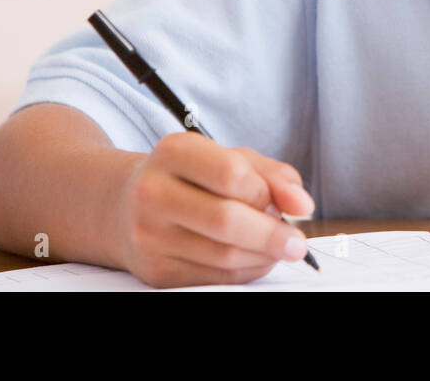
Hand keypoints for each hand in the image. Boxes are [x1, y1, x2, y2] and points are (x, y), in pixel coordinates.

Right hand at [115, 132, 314, 287]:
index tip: (286, 204)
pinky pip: (214, 278)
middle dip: (272, 235)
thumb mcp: (231, 159)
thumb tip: (303, 206)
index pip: (231, 174)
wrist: (126, 205)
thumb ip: (274, 176)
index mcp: (174, 152)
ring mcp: (149, 235)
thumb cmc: (193, 177)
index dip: (266, 193)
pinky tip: (254, 259)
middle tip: (297, 243)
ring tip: (276, 248)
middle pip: (226, 220)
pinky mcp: (155, 271)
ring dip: (263, 256)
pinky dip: (245, 271)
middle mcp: (153, 192)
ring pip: (223, 255)